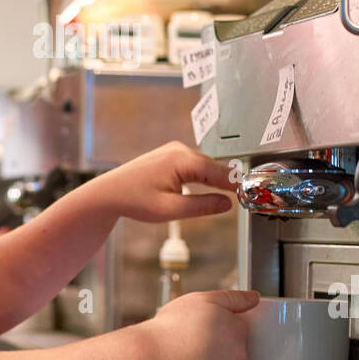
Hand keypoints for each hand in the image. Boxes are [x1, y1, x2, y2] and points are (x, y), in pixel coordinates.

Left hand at [87, 141, 237, 223]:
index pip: (218, 172)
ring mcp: (174, 150)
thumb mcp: (171, 210)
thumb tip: (227, 204)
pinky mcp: (170, 155)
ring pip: (205, 165)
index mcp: (181, 160)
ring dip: (216, 178)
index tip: (249, 195)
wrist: (109, 193)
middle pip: (213, 166)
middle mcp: (179, 150)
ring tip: (233, 193)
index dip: (235, 184)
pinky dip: (204, 175)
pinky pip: (195, 164)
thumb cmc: (134, 200)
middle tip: (245, 197)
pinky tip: (211, 186)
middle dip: (228, 181)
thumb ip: (201, 207)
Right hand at [146, 289, 258, 359]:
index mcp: (236, 330)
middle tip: (201, 348)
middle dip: (224, 352)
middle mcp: (237, 355)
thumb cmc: (173, 327)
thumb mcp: (202, 299)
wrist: (154, 356)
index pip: (240, 329)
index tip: (211, 331)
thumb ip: (233, 298)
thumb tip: (255, 298)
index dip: (224, 329)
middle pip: (239, 354)